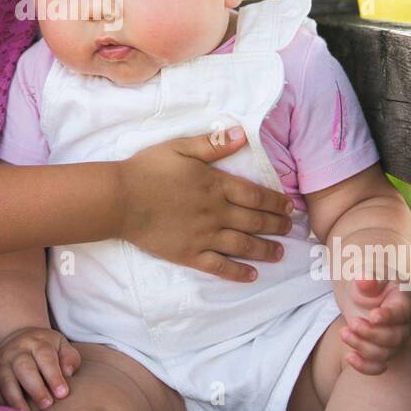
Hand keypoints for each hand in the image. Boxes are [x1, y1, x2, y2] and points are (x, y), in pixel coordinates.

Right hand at [0, 326, 81, 410]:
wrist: (17, 339)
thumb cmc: (46, 348)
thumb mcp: (61, 345)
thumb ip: (69, 357)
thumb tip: (68, 372)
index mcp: (37, 342)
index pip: (45, 357)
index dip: (54, 376)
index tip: (62, 394)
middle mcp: (17, 350)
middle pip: (24, 367)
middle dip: (35, 388)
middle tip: (47, 405)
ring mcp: (2, 361)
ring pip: (6, 380)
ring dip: (16, 399)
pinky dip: (3, 402)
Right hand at [118, 126, 293, 282]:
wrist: (120, 199)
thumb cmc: (148, 169)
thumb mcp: (180, 147)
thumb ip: (213, 144)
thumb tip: (242, 134)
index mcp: (216, 185)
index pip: (255, 195)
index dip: (275, 201)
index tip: (289, 206)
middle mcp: (216, 212)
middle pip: (254, 221)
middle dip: (276, 225)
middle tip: (289, 228)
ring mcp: (204, 236)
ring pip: (243, 245)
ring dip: (265, 249)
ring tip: (280, 253)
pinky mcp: (189, 254)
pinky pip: (219, 266)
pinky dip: (237, 272)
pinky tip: (251, 276)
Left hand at [334, 277, 410, 373]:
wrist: (364, 292)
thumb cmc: (370, 280)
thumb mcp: (369, 272)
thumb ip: (368, 277)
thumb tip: (364, 279)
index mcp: (404, 301)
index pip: (401, 313)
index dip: (388, 317)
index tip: (372, 316)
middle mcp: (404, 324)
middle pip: (394, 338)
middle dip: (371, 334)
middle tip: (352, 323)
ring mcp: (394, 340)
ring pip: (385, 353)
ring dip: (362, 347)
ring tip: (344, 333)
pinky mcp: (382, 351)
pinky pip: (378, 366)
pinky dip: (365, 366)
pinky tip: (349, 357)